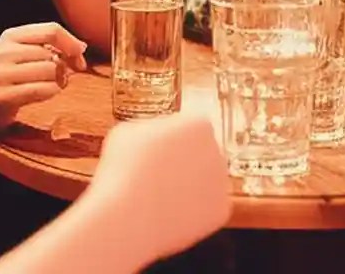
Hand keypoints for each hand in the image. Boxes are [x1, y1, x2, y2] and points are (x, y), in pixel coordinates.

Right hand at [0, 22, 87, 132]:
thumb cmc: (0, 77)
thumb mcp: (17, 53)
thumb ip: (45, 47)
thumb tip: (80, 47)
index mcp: (10, 36)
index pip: (51, 30)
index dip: (71, 42)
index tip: (79, 54)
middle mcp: (3, 52)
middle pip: (53, 54)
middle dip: (66, 66)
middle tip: (64, 76)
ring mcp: (0, 74)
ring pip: (50, 71)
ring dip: (60, 80)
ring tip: (53, 84)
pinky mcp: (2, 96)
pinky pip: (42, 90)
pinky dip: (52, 92)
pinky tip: (46, 93)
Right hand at [90, 112, 231, 262]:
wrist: (128, 219)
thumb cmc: (122, 172)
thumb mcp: (126, 132)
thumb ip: (148, 129)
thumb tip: (153, 138)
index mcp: (198, 124)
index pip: (187, 127)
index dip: (166, 140)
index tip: (152, 152)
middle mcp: (217, 149)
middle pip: (199, 153)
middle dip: (181, 163)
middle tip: (153, 176)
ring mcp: (222, 181)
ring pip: (202, 181)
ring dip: (185, 187)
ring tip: (155, 197)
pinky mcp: (221, 210)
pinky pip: (204, 208)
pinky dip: (188, 212)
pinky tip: (167, 212)